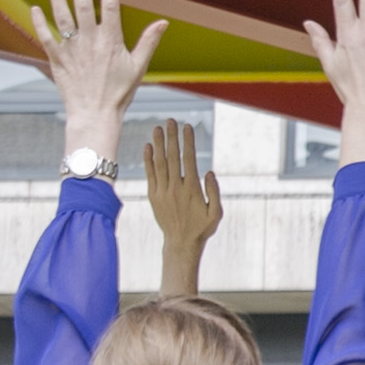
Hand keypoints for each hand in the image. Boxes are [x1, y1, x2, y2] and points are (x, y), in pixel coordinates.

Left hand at [38, 0, 164, 167]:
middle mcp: (89, 40)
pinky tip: (35, 8)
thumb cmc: (119, 93)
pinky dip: (39, 22)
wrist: (94, 114)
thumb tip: (163, 22)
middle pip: (82, 3)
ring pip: (61, 16)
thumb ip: (148, 42)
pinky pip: (45, 37)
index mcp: (111, 39)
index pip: (109, 4)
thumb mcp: (139, 67)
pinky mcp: (57, 59)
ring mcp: (71, 49)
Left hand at [139, 118, 219, 280]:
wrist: (180, 243)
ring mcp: (162, 192)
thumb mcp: (216, 213)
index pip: (188, 160)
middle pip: (172, 157)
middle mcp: (175, 188)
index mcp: (192, 190)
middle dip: (172, 137)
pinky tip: (148, 147)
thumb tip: (209, 172)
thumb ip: (214, 192)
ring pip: (159, 163)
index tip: (187, 127)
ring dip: (159, 144)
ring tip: (158, 128)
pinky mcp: (154, 196)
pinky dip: (148, 160)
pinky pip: (150, 174)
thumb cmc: (202, 228)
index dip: (188, 142)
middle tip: (170, 121)